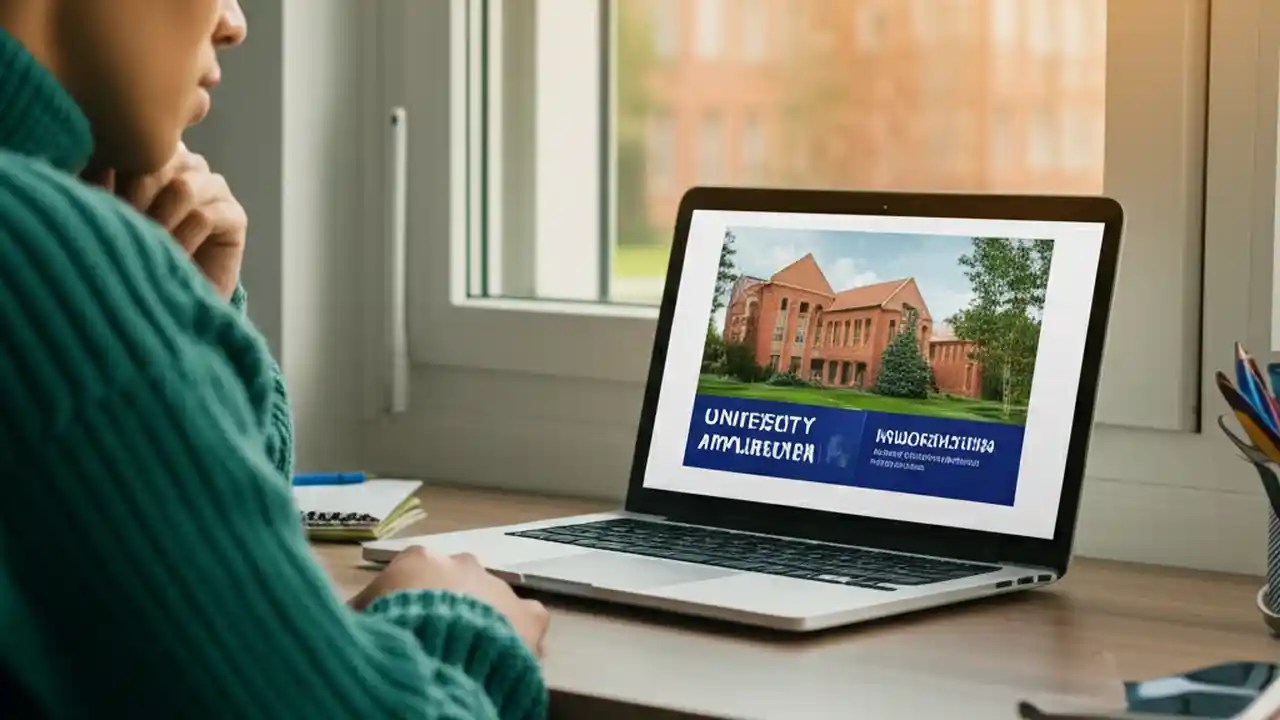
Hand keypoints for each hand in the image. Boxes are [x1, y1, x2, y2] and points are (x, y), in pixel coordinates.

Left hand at [89, 144, 247, 301]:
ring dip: (161, 220)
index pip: (137, 140)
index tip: (99, 201)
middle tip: (126, 225)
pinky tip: (173, 257)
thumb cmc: (128, 255)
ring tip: (149, 244)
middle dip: (138, 195)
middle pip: (161, 159)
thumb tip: (89, 155)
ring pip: (184, 187)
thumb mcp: (105, 213)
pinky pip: (206, 215)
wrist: (165, 303)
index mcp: (152, 154)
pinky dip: (184, 238)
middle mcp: (185, 165)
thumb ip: (100, 183)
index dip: (117, 167)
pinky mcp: (235, 215)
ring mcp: (213, 188)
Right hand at [350, 547, 549, 656]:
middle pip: (454, 583)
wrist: (437, 657)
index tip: (401, 625)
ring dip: (481, 620)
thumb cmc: (390, 633)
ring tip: (467, 653)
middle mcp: (463, 564)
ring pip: (491, 600)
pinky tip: (504, 654)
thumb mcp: (360, 621)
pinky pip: (526, 620)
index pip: (411, 575)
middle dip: (446, 607)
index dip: (405, 602)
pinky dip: (517, 634)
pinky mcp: (529, 616)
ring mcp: (499, 588)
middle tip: (435, 640)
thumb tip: (355, 619)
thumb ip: (361, 613)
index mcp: (419, 560)